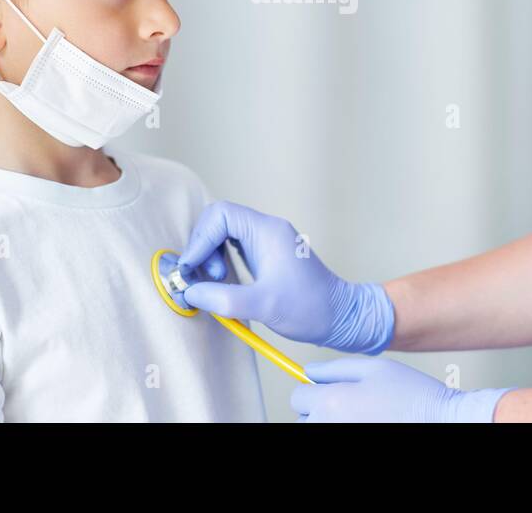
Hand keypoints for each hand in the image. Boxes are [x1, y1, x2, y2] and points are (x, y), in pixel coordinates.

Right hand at [178, 200, 394, 354]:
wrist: (341, 317)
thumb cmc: (309, 308)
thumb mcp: (262, 305)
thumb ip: (223, 298)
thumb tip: (190, 293)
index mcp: (267, 231)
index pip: (220, 215)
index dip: (200, 238)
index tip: (191, 267)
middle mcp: (266, 230)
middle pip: (218, 221)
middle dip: (203, 248)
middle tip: (205, 278)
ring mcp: (266, 241)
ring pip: (224, 234)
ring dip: (211, 256)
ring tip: (216, 283)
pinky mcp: (266, 255)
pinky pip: (233, 247)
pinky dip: (221, 262)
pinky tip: (223, 283)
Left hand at [291, 357, 513, 421]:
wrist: (439, 421)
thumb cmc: (412, 395)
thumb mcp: (374, 368)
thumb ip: (335, 368)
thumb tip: (309, 371)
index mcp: (331, 402)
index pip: (296, 396)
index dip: (310, 390)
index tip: (323, 389)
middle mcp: (330, 426)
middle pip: (303, 419)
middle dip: (318, 410)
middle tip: (347, 404)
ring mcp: (339, 440)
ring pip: (318, 430)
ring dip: (328, 422)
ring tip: (358, 416)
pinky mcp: (350, 454)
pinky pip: (334, 439)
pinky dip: (344, 430)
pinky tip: (365, 424)